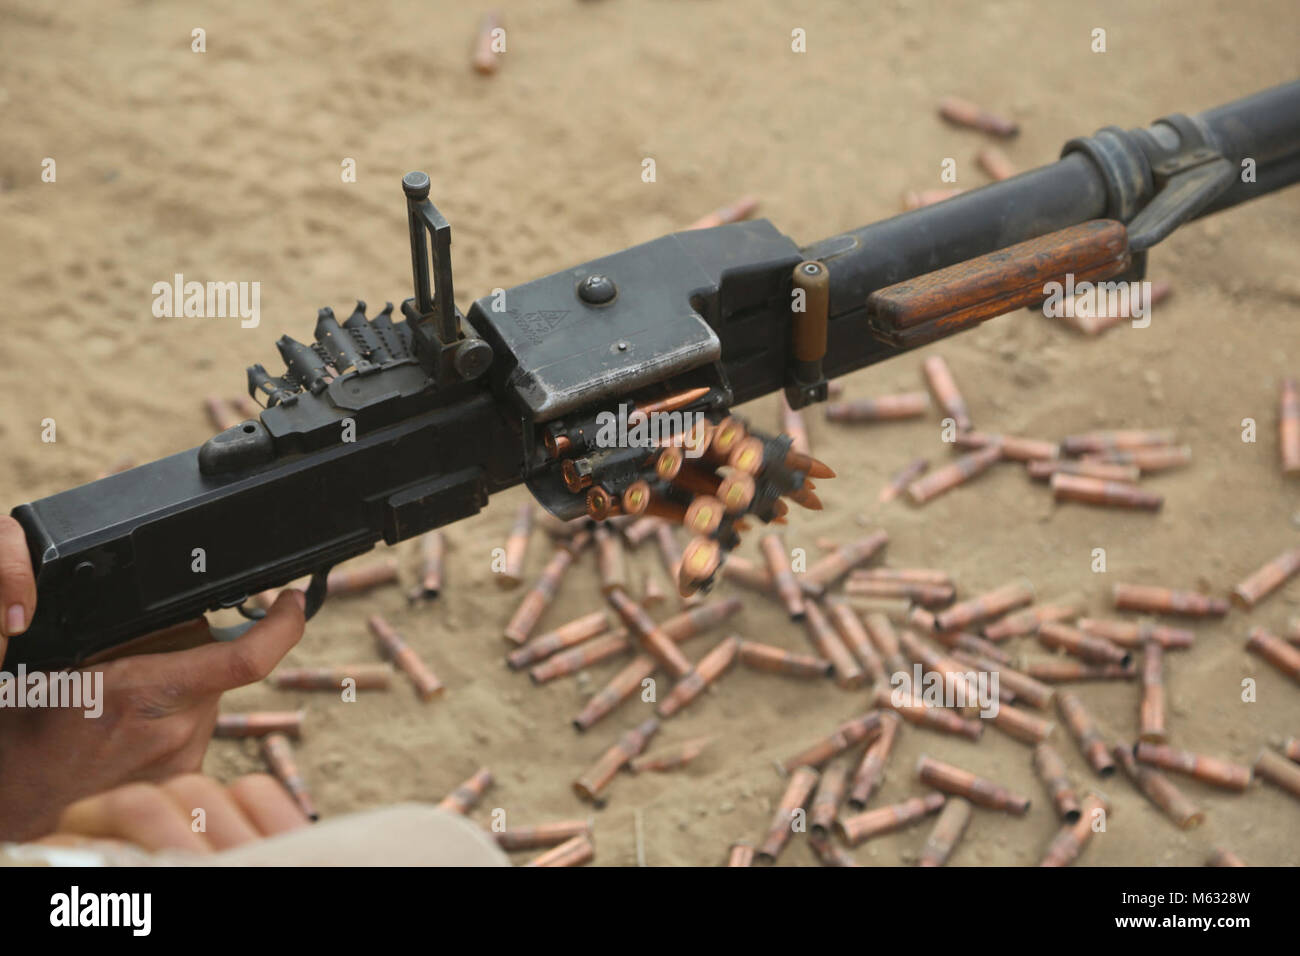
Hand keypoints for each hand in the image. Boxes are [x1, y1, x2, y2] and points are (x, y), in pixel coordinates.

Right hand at [0, 514, 306, 839]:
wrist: (22, 790)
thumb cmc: (39, 721)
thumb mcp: (80, 657)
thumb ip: (147, 634)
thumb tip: (203, 613)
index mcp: (150, 693)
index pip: (248, 658)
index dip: (283, 625)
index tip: (292, 601)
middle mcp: (177, 729)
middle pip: (222, 667)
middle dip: (200, 648)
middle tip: (151, 652)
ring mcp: (183, 758)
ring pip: (209, 696)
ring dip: (185, 684)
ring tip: (132, 695)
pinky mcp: (183, 775)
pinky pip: (197, 725)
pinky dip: (177, 713)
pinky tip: (138, 721)